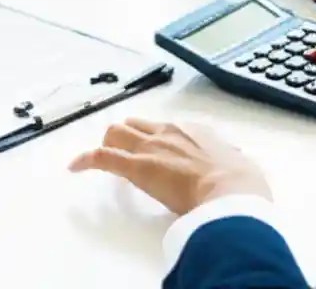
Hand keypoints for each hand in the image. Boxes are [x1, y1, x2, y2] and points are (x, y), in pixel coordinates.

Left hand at [68, 118, 270, 214]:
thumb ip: (233, 160)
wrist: (233, 190)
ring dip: (108, 143)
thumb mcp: (240, 165)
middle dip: (126, 136)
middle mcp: (169, 133)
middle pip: (136, 124)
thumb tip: (237, 162)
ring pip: (117, 132)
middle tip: (123, 152)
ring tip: (102, 157)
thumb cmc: (241, 182)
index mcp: (194, 132)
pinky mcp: (136, 167)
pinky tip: (75, 166)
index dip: (156, 138)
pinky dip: (86, 160)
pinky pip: (103, 157)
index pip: (166, 128)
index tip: (154, 149)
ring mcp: (151, 148)